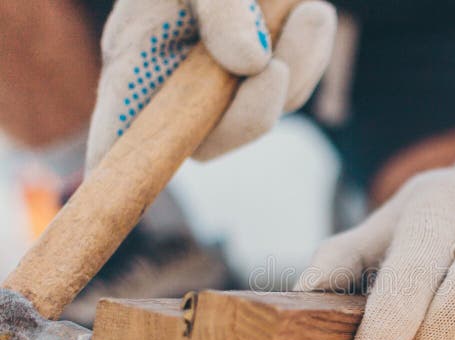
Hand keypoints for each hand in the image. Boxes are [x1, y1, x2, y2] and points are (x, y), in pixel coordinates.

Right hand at [86, 0, 335, 169]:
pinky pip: (294, 90)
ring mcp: (221, 88)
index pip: (118, 133)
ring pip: (263, 115)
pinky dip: (310, 56)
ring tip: (308, 11)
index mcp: (136, 61)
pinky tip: (309, 12)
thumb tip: (250, 64)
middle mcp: (175, 86)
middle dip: (251, 113)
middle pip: (208, 143)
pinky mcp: (261, 78)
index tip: (118, 181)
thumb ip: (220, 12)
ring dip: (296, 69)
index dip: (120, 164)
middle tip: (277, 69)